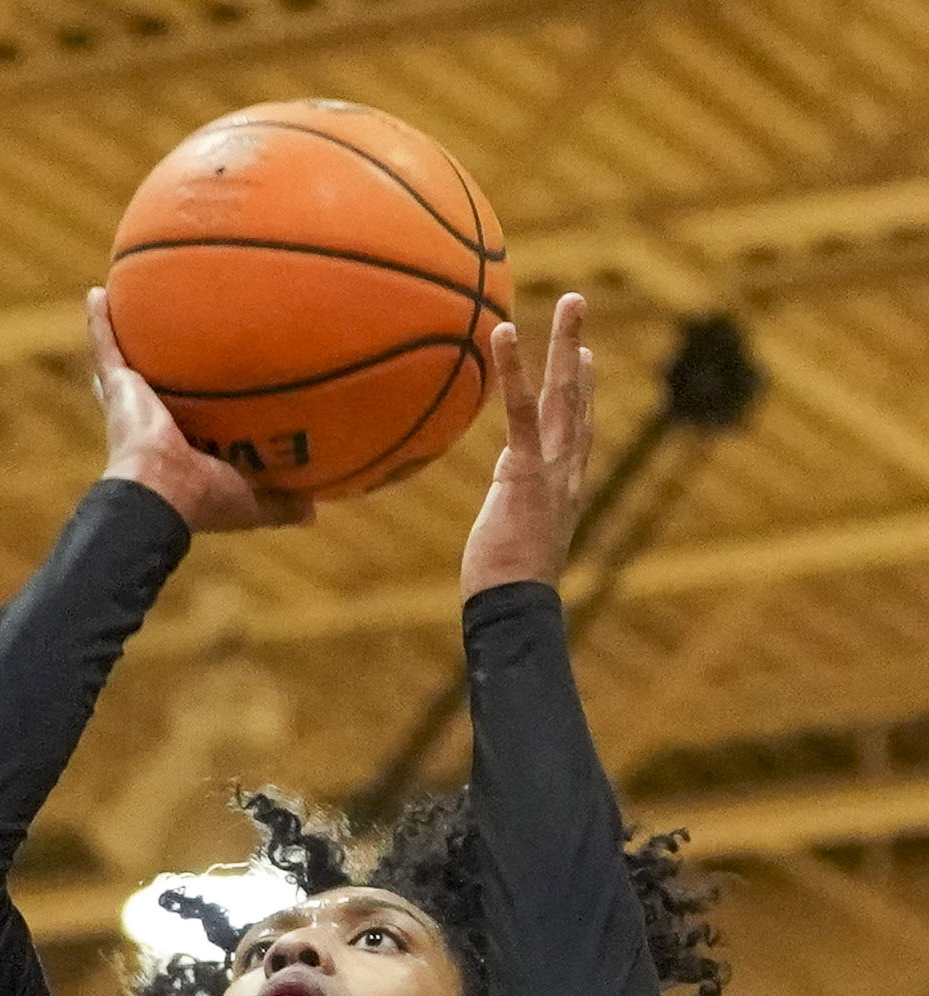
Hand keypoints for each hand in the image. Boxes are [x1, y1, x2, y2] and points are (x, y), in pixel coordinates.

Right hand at [87, 289, 313, 534]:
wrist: (162, 493)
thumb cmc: (205, 499)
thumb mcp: (253, 500)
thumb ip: (281, 501)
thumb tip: (314, 511)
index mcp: (185, 447)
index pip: (192, 421)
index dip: (198, 406)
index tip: (205, 385)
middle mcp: (157, 422)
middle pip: (157, 389)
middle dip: (157, 370)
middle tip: (163, 339)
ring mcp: (134, 403)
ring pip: (128, 361)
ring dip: (124, 334)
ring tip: (127, 300)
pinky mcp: (119, 389)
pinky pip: (106, 347)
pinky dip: (99, 322)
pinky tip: (97, 292)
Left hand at [461, 293, 594, 598]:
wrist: (515, 609)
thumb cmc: (504, 593)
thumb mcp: (508, 550)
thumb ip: (508, 526)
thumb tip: (497, 530)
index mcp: (561, 489)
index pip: (576, 432)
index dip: (582, 394)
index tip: (585, 359)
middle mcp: (564, 472)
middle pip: (576, 401)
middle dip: (578, 353)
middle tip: (578, 308)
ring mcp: (550, 469)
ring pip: (563, 395)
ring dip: (566, 343)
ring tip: (572, 299)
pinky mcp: (525, 470)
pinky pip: (520, 409)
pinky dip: (514, 367)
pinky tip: (504, 330)